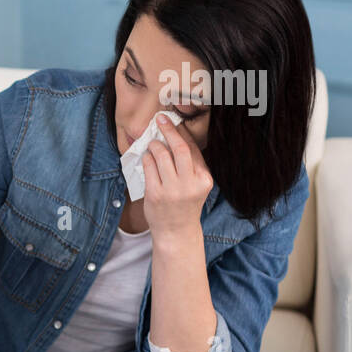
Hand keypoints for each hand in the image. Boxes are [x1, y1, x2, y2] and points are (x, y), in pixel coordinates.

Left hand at [142, 114, 212, 239]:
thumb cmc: (185, 204)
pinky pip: (149, 168)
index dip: (182, 132)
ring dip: (155, 145)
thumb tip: (177, 135)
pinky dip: (147, 158)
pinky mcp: (155, 195)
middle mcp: (190, 183)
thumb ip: (190, 164)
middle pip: (179, 149)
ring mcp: (172, 190)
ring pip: (161, 156)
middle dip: (169, 130)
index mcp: (204, 179)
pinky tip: (147, 156)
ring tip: (153, 143)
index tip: (174, 120)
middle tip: (160, 119)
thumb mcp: (196, 185)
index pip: (193, 149)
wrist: (176, 231)